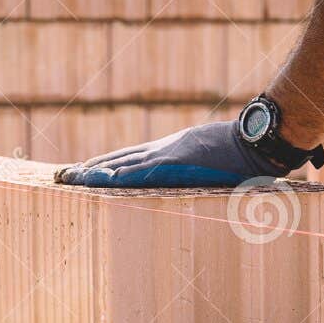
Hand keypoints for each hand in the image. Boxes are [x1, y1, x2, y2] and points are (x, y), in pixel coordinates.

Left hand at [55, 120, 293, 188]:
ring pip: (122, 164)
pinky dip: (114, 175)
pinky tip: (96, 179)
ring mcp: (167, 156)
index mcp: (174, 151)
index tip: (88, 169)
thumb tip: (209, 181)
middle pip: (120, 159)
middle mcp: (164, 151)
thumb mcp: (220, 159)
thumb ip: (207, 169)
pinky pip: (136, 172)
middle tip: (67, 175)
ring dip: (95, 172)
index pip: (133, 158)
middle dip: (93, 167)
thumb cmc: (247, 153)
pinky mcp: (172, 163)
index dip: (109, 163)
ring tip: (71, 177)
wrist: (256, 141)